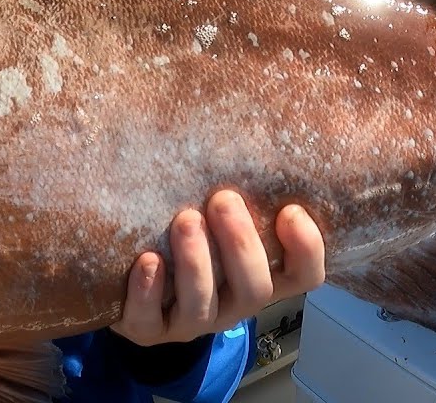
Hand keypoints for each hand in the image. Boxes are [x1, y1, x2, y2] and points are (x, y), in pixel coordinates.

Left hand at [110, 190, 324, 345]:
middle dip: (241, 244)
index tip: (290, 210)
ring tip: (185, 220)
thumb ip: (239, 183)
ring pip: (204, 306)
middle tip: (223, 200)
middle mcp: (231, 303)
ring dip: (196, 262)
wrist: (129, 277)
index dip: (306, 250)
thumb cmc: (185, 230)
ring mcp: (190, 321)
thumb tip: (246, 105)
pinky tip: (147, 260)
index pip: (305, 276)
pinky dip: (147, 291)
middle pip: (256, 290)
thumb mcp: (217, 209)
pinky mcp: (147, 329)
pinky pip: (149, 321)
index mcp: (259, 275)